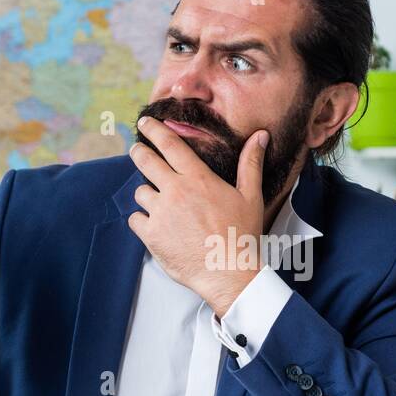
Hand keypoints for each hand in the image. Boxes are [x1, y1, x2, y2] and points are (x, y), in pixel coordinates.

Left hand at [128, 117, 268, 316]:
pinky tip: (156, 226)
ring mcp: (161, 213)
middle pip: (145, 160)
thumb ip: (250, 163)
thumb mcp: (251, 196)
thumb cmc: (242, 236)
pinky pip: (135, 219)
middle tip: (137, 151)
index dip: (154, 130)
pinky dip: (143, 221)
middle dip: (138, 152)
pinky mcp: (151, 235)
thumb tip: (260, 136)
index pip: (170, 144)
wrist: (229, 273)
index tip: (145, 123)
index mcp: (198, 178)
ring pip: (141, 192)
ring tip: (160, 204)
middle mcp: (175, 191)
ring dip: (147, 195)